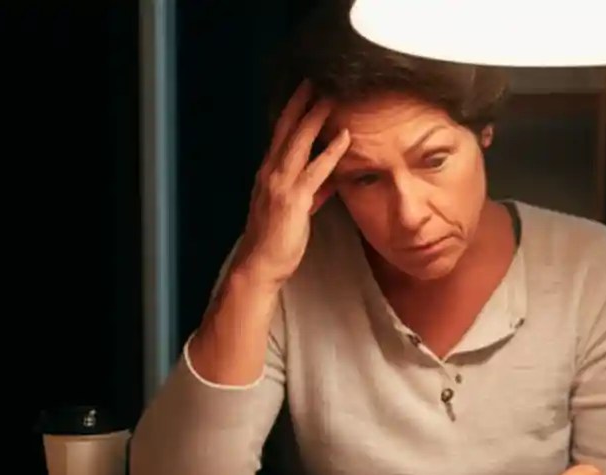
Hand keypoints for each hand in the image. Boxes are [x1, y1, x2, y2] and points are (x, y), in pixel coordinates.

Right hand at [232, 80, 350, 289]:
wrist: (260, 264)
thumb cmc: (276, 239)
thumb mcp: (295, 209)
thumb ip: (311, 192)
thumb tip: (329, 182)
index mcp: (269, 173)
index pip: (281, 134)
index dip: (292, 111)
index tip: (305, 91)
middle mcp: (271, 173)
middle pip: (286, 129)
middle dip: (300, 103)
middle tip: (314, 79)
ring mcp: (280, 185)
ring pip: (299, 143)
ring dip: (315, 118)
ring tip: (331, 97)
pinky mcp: (293, 200)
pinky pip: (315, 171)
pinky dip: (331, 152)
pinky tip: (345, 138)